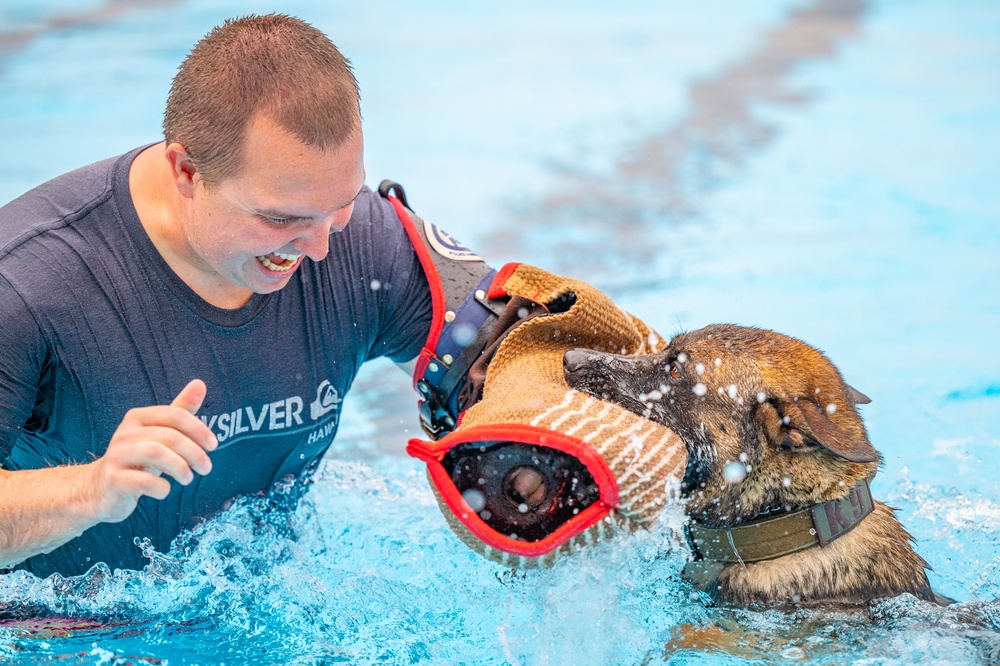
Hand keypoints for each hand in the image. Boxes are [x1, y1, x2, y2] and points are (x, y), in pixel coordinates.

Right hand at [85, 379, 217, 523]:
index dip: (199, 429)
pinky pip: (142, 482)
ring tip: (188, 478)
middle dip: (194, 453)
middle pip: (169, 436)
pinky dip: (161, 487)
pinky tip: (165, 490)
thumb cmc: (139, 459)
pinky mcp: (112, 480)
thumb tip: (200, 383)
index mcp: (138, 418)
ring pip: (155, 453)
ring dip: (180, 467)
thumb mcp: (160, 434)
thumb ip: (179, 411)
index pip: (175, 415)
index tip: (213, 446)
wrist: (101, 489)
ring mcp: (116, 456)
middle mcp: (124, 433)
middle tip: (206, 468)